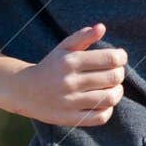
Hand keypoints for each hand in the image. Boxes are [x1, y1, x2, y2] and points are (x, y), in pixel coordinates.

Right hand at [13, 23, 127, 125]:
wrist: (24, 90)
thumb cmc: (51, 66)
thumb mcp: (63, 49)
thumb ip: (83, 36)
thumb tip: (102, 27)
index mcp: (70, 61)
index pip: (110, 59)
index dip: (121, 57)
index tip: (119, 58)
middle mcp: (70, 81)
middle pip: (113, 78)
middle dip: (119, 73)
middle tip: (116, 72)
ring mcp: (70, 102)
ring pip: (110, 98)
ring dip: (117, 91)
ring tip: (114, 87)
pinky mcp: (70, 118)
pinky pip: (101, 117)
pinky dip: (108, 109)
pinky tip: (104, 102)